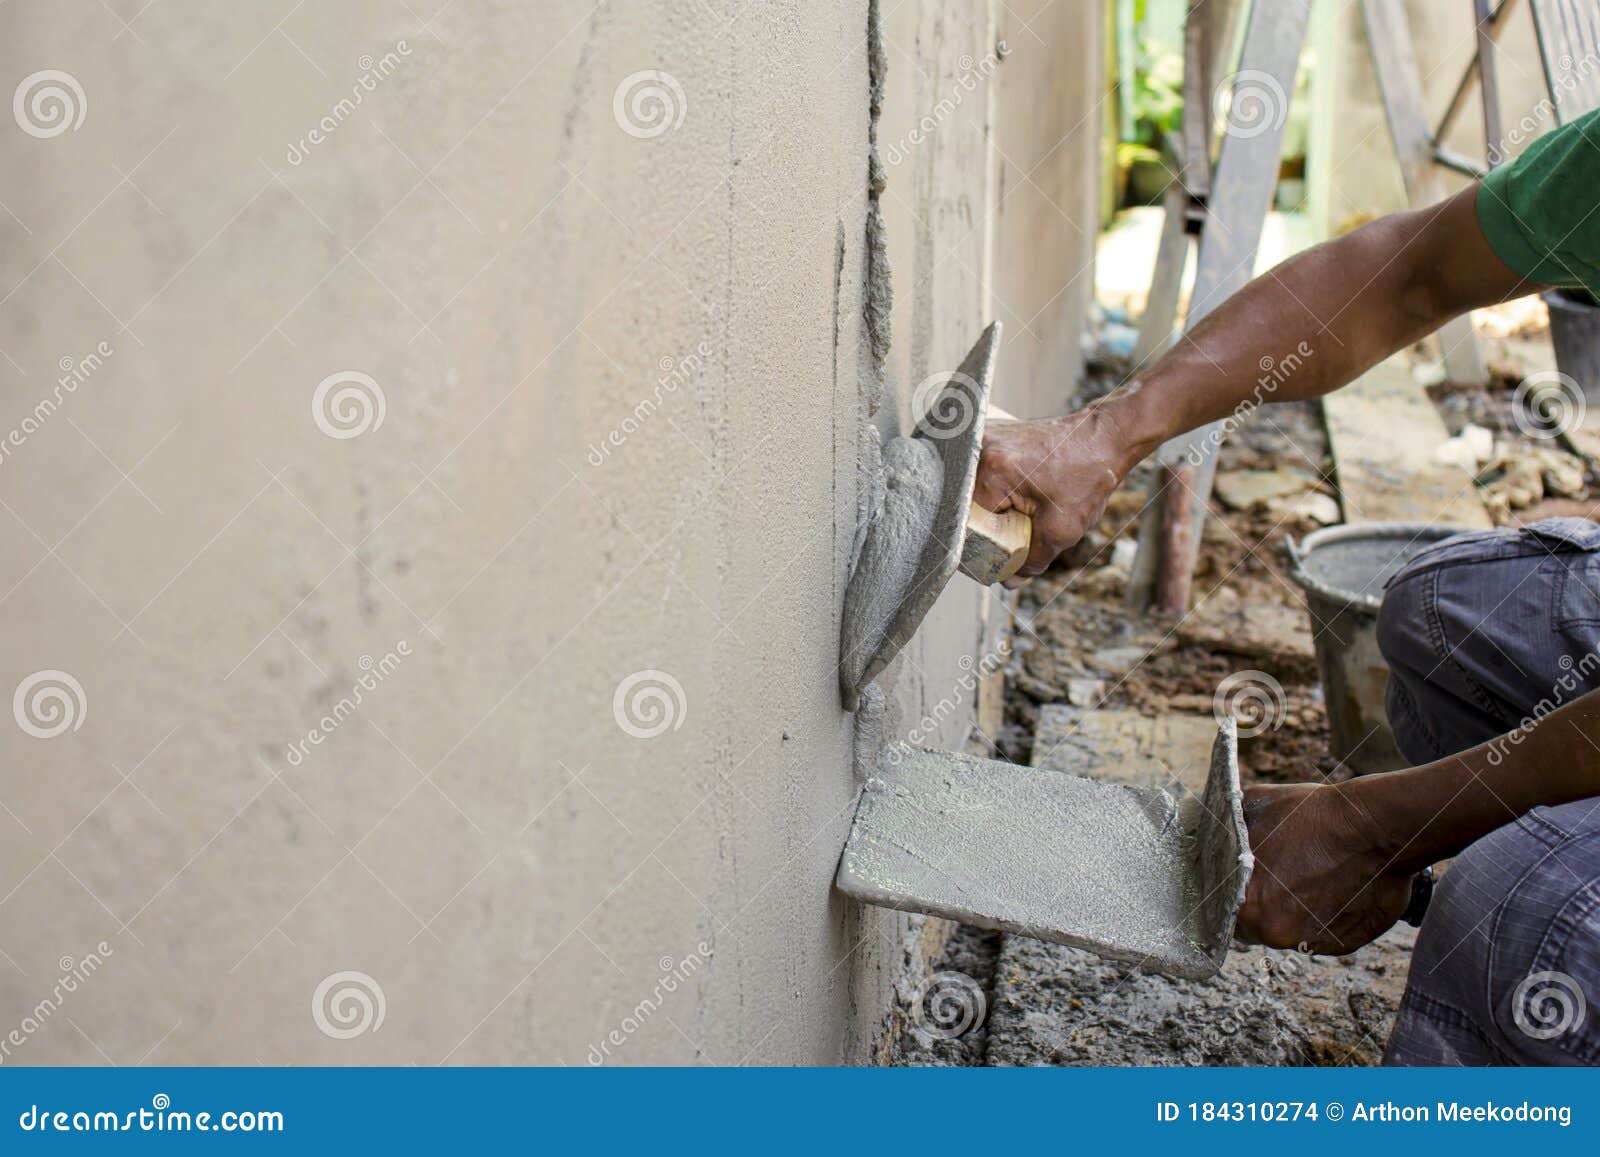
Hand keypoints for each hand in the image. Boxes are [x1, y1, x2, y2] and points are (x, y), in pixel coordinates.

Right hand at [973, 400, 1143, 584]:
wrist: (1103, 437)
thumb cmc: (1088, 476)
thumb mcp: (1063, 528)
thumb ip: (1033, 559)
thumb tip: (1010, 580)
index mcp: (993, 471)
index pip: (968, 523)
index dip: (981, 545)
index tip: (998, 553)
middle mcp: (980, 449)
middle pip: (966, 504)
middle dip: (984, 525)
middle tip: (1010, 532)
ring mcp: (982, 437)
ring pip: (970, 488)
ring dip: (987, 506)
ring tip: (1017, 508)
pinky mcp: (989, 434)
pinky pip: (978, 471)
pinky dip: (991, 487)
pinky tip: (1015, 490)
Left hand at [1235, 783, 1415, 955]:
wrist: (1377, 827)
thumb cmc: (1316, 816)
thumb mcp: (1257, 807)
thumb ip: (1229, 827)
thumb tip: (1213, 827)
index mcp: (1248, 904)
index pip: (1224, 909)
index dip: (1231, 892)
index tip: (1241, 879)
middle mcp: (1276, 931)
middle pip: (1255, 924)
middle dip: (1261, 902)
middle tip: (1277, 875)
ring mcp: (1311, 942)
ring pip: (1288, 929)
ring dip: (1291, 910)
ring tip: (1308, 878)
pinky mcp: (1342, 945)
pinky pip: (1320, 935)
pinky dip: (1321, 917)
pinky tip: (1331, 890)